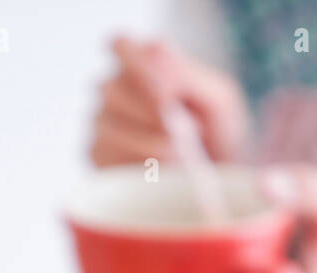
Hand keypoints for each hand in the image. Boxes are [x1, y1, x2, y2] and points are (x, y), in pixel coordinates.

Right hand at [90, 36, 248, 166]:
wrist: (217, 183)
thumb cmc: (216, 133)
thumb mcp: (219, 98)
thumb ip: (190, 77)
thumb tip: (157, 74)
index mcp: (142, 62)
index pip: (119, 45)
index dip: (139, 66)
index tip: (166, 94)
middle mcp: (115, 89)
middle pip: (111, 89)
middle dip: (149, 114)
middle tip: (180, 132)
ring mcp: (101, 122)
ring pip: (107, 127)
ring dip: (147, 144)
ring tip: (179, 155)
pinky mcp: (98, 156)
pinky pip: (105, 158)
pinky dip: (135, 166)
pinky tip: (158, 171)